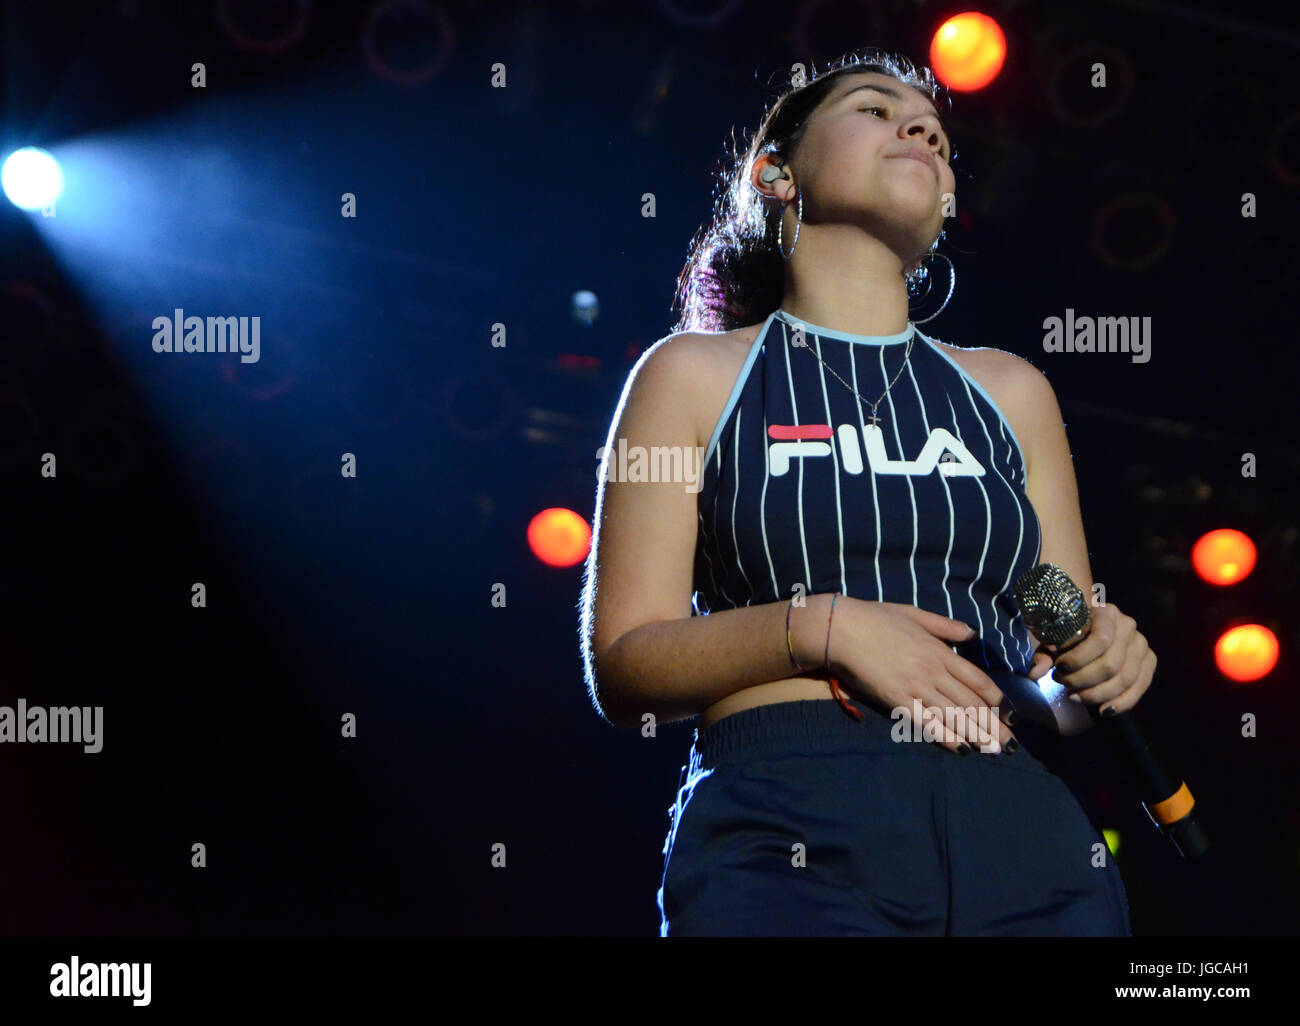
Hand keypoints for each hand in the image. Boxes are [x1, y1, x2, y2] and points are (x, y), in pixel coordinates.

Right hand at [828, 597, 1017, 754]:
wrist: (842, 629)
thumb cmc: (875, 618)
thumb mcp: (915, 614)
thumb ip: (945, 626)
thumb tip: (971, 634)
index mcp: (940, 651)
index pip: (978, 679)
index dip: (996, 700)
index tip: (1010, 715)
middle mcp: (933, 671)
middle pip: (971, 702)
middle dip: (993, 725)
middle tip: (1010, 744)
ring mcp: (915, 687)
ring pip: (954, 715)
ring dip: (976, 735)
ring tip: (994, 751)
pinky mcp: (896, 701)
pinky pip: (927, 723)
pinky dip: (947, 737)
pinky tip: (962, 749)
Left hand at [1026, 601, 1155, 715]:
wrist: (1092, 628)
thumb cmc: (1070, 634)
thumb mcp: (1055, 640)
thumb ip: (1044, 655)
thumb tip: (1034, 673)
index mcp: (1107, 613)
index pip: (1100, 640)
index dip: (1079, 659)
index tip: (1059, 668)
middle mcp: (1129, 626)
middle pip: (1111, 664)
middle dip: (1084, 680)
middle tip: (1064, 685)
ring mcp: (1141, 644)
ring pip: (1125, 678)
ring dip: (1098, 694)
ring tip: (1075, 697)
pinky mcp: (1149, 661)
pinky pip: (1140, 687)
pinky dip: (1122, 702)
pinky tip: (1103, 710)